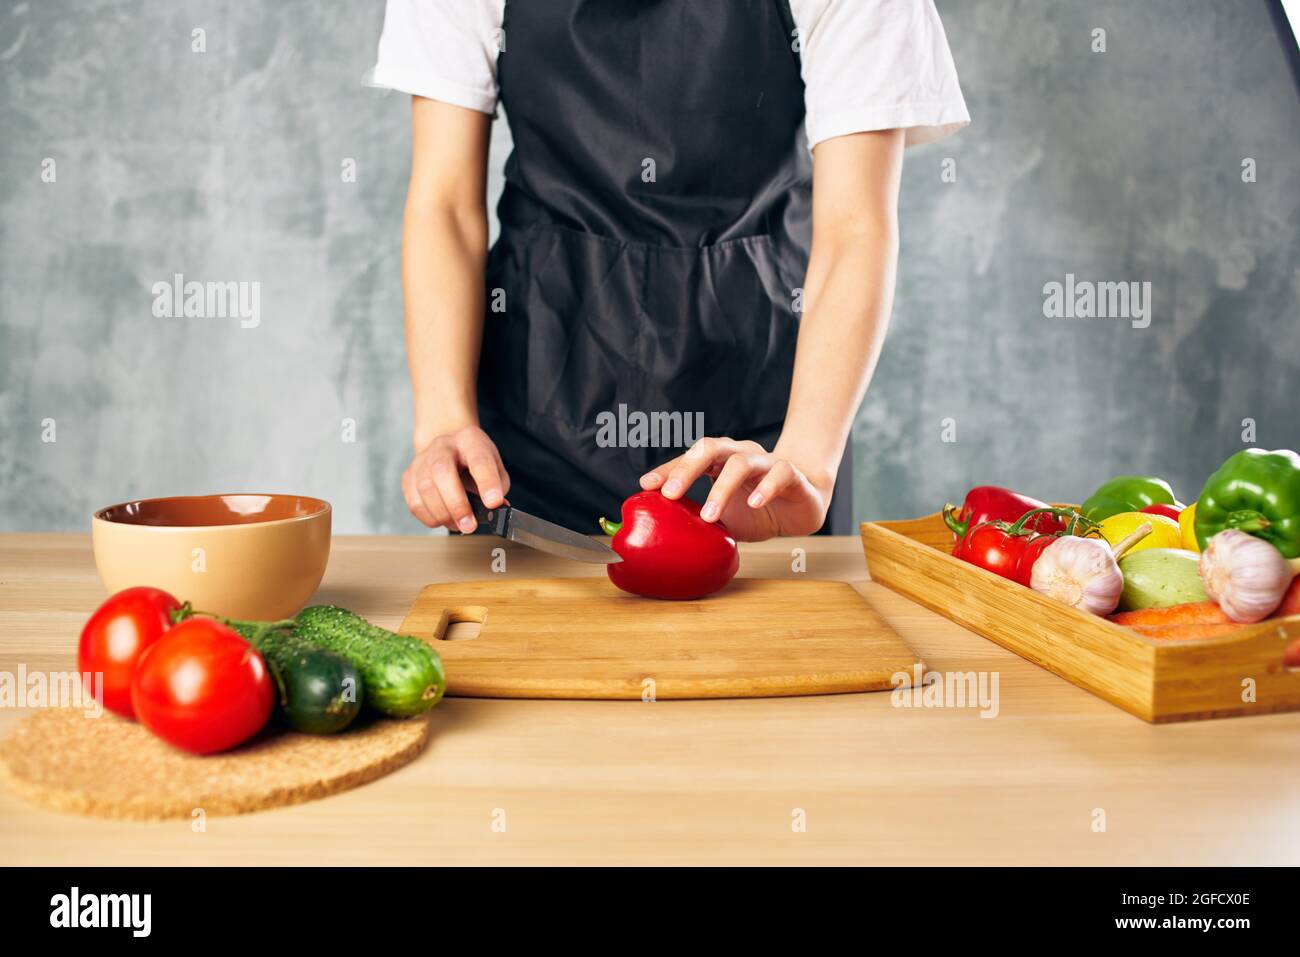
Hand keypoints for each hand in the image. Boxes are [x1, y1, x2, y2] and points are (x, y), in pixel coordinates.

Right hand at [402, 426, 509, 532]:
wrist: (449, 450)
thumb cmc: (474, 463)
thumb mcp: (495, 467)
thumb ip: (499, 487)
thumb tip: (497, 510)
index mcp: (470, 440)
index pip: (479, 459)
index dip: (487, 482)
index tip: (493, 503)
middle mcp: (443, 446)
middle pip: (442, 472)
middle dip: (457, 504)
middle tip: (469, 526)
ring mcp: (422, 460)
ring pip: (426, 490)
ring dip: (444, 515)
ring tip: (461, 525)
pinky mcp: (408, 476)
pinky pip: (414, 503)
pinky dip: (430, 518)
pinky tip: (444, 519)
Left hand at [640, 437, 832, 540]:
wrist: (802, 507)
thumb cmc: (758, 510)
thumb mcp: (724, 520)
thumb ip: (699, 523)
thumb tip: (666, 541)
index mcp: (720, 462)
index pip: (689, 459)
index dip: (668, 470)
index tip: (646, 485)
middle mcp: (741, 454)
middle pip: (710, 449)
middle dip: (687, 469)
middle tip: (671, 494)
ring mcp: (766, 462)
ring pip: (741, 462)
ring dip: (722, 488)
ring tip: (710, 515)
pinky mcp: (791, 474)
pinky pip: (778, 473)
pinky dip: (765, 487)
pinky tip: (754, 503)